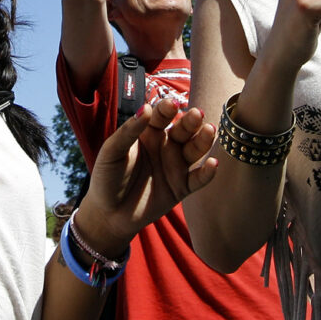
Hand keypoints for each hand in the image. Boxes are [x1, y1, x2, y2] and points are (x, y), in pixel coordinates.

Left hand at [79, 98, 218, 256]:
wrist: (108, 214)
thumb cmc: (106, 178)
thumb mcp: (112, 152)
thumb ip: (128, 131)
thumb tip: (145, 108)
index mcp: (148, 134)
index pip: (161, 117)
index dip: (166, 110)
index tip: (171, 104)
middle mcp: (165, 147)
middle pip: (182, 130)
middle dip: (190, 122)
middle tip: (197, 114)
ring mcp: (175, 167)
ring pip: (194, 150)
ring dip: (203, 141)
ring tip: (210, 130)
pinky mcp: (181, 188)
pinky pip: (198, 179)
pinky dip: (207, 172)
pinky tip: (213, 164)